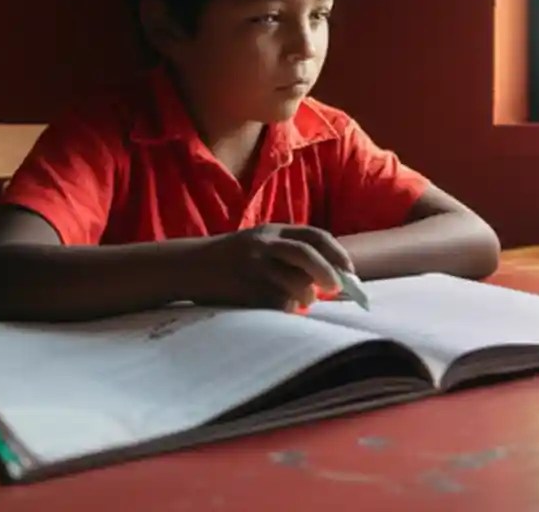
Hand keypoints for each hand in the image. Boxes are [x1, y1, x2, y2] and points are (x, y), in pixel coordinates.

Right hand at [184, 224, 353, 310]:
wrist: (189, 267)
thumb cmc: (233, 260)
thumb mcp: (259, 245)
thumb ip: (289, 255)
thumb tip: (330, 279)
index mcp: (272, 231)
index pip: (313, 236)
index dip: (336, 253)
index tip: (349, 270)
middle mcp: (263, 245)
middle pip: (305, 253)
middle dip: (326, 271)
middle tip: (337, 288)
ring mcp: (252, 267)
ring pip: (292, 281)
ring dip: (306, 294)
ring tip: (305, 300)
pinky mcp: (243, 289)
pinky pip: (275, 301)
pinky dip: (286, 307)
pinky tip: (284, 307)